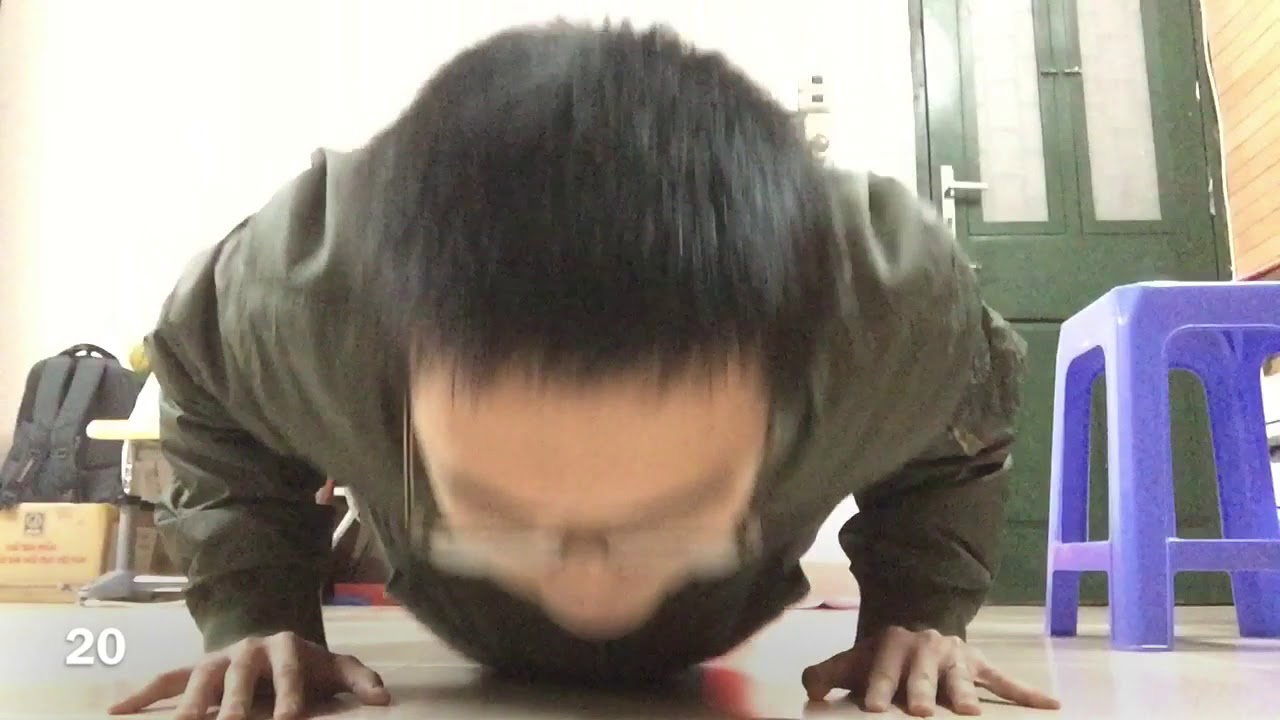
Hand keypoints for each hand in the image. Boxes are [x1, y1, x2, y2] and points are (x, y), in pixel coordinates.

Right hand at [107, 631, 390, 719]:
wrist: (272, 644)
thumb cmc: (308, 666)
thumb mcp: (337, 669)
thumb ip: (359, 681)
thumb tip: (384, 700)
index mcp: (287, 647)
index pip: (289, 670)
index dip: (289, 694)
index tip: (290, 719)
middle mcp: (248, 649)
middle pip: (238, 674)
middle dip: (235, 701)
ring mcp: (218, 659)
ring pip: (199, 678)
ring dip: (189, 702)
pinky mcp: (194, 669)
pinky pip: (165, 681)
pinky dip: (141, 695)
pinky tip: (117, 711)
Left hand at [801, 626, 1058, 716]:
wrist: (918, 623)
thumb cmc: (883, 656)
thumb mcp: (853, 660)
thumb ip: (827, 675)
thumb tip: (811, 691)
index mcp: (892, 647)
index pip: (882, 671)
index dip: (877, 688)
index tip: (872, 707)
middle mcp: (926, 650)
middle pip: (924, 675)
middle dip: (922, 692)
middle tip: (920, 710)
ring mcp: (956, 659)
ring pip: (963, 678)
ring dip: (966, 694)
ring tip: (972, 713)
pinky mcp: (980, 666)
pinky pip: (1005, 681)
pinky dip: (1027, 693)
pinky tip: (1050, 705)